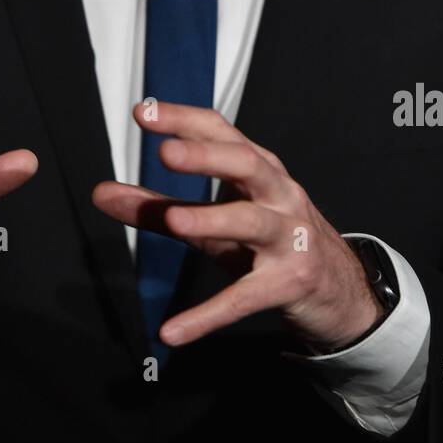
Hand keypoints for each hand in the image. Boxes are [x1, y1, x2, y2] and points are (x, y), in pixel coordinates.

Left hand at [92, 102, 382, 350]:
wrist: (340, 290)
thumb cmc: (269, 243)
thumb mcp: (214, 221)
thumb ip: (157, 206)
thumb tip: (101, 193)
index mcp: (259, 169)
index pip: (221, 132)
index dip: (183, 119)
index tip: (143, 112)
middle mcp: (278, 194)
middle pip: (246, 164)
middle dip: (207, 156)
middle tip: (167, 153)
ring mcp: (288, 238)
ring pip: (251, 222)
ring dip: (213, 219)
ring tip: (176, 221)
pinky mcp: (291, 283)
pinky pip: (245, 298)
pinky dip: (209, 315)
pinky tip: (173, 331)